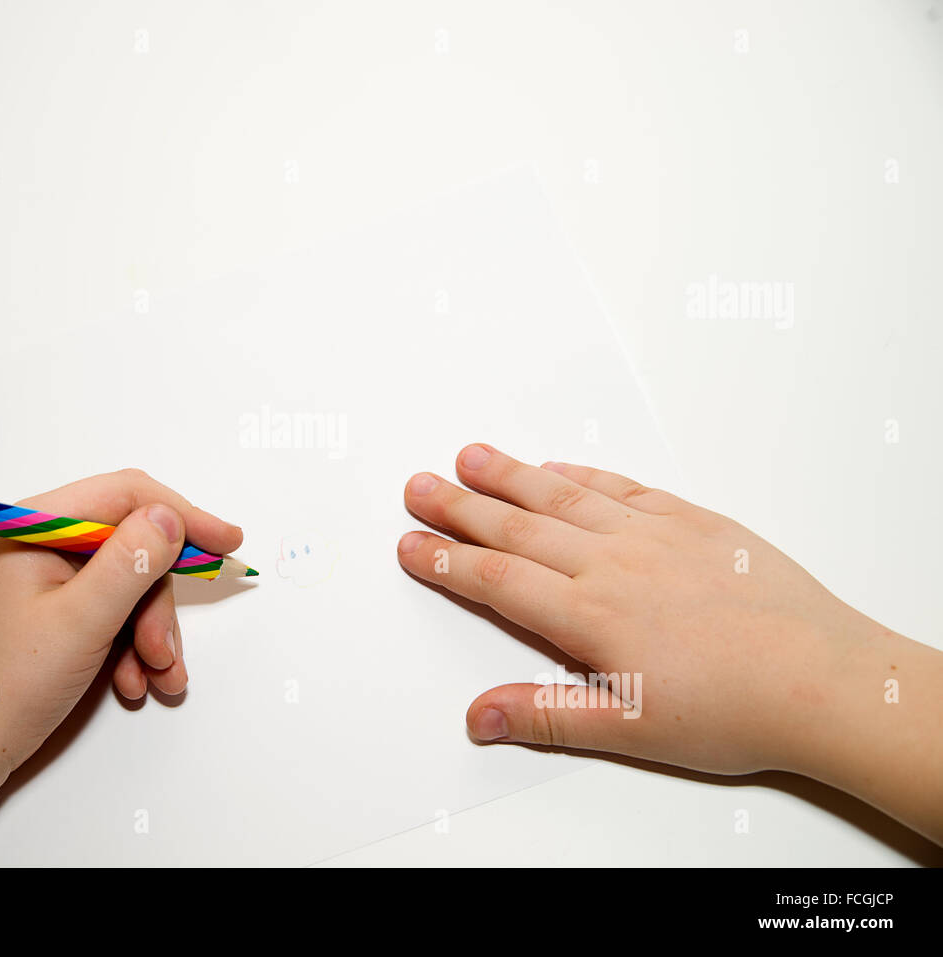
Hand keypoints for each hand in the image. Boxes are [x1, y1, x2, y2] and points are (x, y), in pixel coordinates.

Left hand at [0, 468, 241, 864]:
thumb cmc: (9, 683)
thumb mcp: (81, 620)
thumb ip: (130, 563)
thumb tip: (171, 516)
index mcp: (36, 526)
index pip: (125, 495)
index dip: (181, 514)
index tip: (227, 543)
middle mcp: (43, 545)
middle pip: (132, 548)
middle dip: (157, 602)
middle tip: (163, 652)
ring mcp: (49, 581)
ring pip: (129, 588)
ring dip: (151, 634)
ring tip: (154, 678)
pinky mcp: (56, 616)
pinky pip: (113, 616)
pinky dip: (132, 649)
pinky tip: (133, 684)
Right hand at [397, 443, 942, 841]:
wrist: (825, 681)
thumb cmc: (735, 710)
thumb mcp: (630, 731)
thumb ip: (546, 716)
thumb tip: (481, 716)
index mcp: (591, 615)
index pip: (497, 579)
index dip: (446, 560)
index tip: (411, 544)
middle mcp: (614, 563)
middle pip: (517, 527)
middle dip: (459, 506)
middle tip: (418, 486)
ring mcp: (654, 535)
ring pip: (564, 495)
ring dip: (511, 475)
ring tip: (471, 457)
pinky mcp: (694, 522)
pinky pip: (624, 487)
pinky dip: (584, 473)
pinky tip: (559, 467)